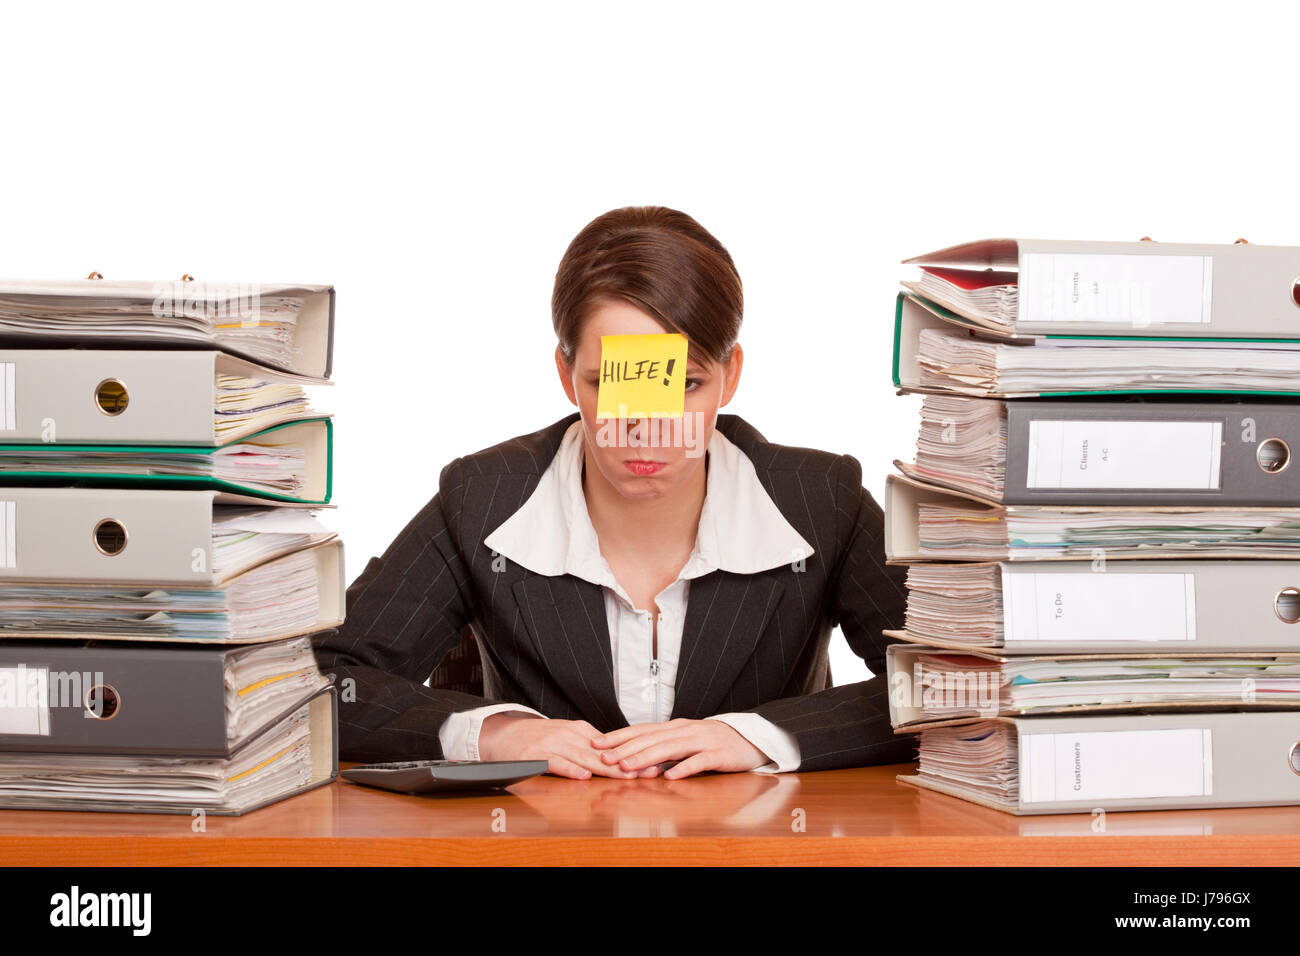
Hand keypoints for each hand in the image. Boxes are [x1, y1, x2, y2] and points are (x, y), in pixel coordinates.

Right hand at [478, 713, 640, 779]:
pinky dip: (571, 769)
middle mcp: (568, 734)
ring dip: (607, 769)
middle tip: (649, 772)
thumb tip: (615, 759)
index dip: (632, 755)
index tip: (653, 763)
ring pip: (585, 757)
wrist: (500, 734)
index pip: (611, 745)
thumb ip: (588, 747)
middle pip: (603, 752)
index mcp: (579, 730)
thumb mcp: (565, 737)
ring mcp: (552, 743)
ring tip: (627, 777)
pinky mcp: (536, 754)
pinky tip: (584, 776)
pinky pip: (556, 763)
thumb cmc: (535, 739)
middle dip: (628, 763)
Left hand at [590, 718, 770, 778]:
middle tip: (604, 757)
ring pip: (670, 748)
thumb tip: (635, 759)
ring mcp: (702, 740)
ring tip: (627, 767)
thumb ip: (663, 749)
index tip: (596, 743)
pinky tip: (671, 777)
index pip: (641, 730)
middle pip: (651, 738)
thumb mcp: (685, 742)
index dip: (618, 736)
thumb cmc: (713, 742)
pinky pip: (699, 761)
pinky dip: (684, 768)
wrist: (751, 738)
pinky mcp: (718, 754)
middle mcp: (685, 730)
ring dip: (646, 758)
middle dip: (625, 748)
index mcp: (674, 727)